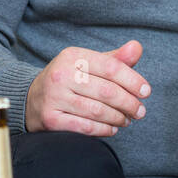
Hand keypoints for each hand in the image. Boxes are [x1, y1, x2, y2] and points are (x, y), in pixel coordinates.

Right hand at [24, 41, 150, 136]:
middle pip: (106, 91)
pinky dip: (103, 130)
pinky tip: (112, 129)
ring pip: (97, 111)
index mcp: (72, 56)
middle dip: (129, 103)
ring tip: (126, 120)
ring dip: (118, 118)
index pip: (111, 67)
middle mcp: (61, 75)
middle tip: (140, 111)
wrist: (31, 98)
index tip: (146, 92)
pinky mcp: (50, 119)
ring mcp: (54, 97)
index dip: (133, 80)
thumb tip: (137, 48)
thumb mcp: (87, 64)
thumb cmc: (68, 80)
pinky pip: (84, 127)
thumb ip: (114, 59)